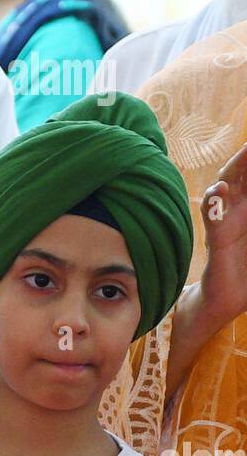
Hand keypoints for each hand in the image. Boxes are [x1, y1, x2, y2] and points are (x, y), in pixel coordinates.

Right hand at [199, 140, 246, 326]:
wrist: (225, 304)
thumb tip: (229, 201)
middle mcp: (239, 210)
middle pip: (244, 172)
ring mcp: (226, 221)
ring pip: (227, 184)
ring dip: (236, 166)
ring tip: (245, 150)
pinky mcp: (217, 239)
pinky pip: (212, 216)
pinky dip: (214, 201)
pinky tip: (220, 189)